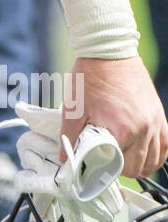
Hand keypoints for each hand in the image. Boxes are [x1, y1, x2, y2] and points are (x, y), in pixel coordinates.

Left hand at [61, 56, 167, 179]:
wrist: (107, 51)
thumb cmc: (91, 78)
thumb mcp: (74, 110)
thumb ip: (69, 137)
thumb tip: (65, 158)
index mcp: (124, 130)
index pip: (122, 166)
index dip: (109, 170)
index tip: (99, 166)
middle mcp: (145, 128)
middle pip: (139, 166)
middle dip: (123, 169)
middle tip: (109, 162)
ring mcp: (155, 120)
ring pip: (156, 158)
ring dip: (142, 164)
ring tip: (126, 163)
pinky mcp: (159, 113)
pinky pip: (166, 142)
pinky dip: (158, 153)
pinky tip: (147, 156)